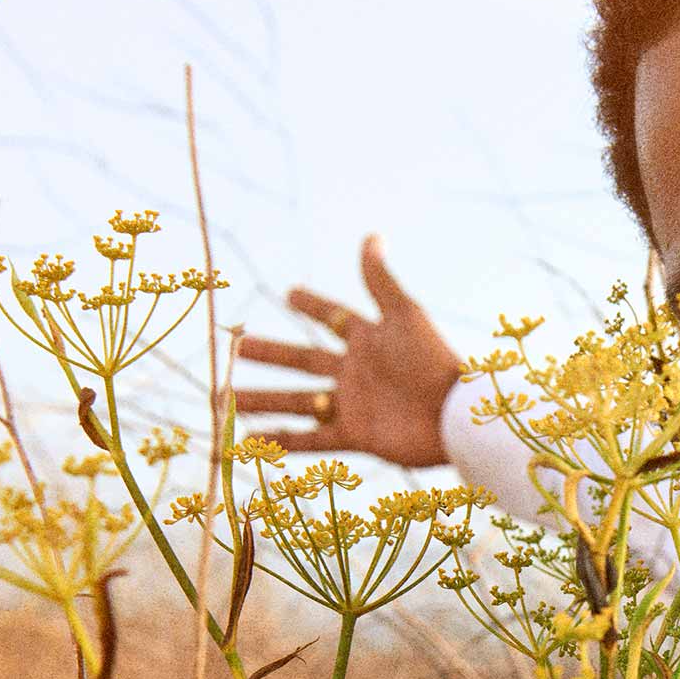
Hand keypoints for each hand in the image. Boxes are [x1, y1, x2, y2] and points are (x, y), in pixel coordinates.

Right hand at [232, 236, 463, 465]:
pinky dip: (282, 441)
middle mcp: (356, 372)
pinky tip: (251, 440)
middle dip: (271, 353)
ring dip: (262, 400)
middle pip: (303, 361)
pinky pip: (312, 439)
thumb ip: (380, 280)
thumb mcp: (404, 315)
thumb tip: (370, 236)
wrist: (455, 416)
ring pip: (298, 401)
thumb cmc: (432, 361)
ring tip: (225, 396)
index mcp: (368, 340)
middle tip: (235, 345)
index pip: (333, 318)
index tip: (289, 293)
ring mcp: (353, 405)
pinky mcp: (356, 436)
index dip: (313, 305)